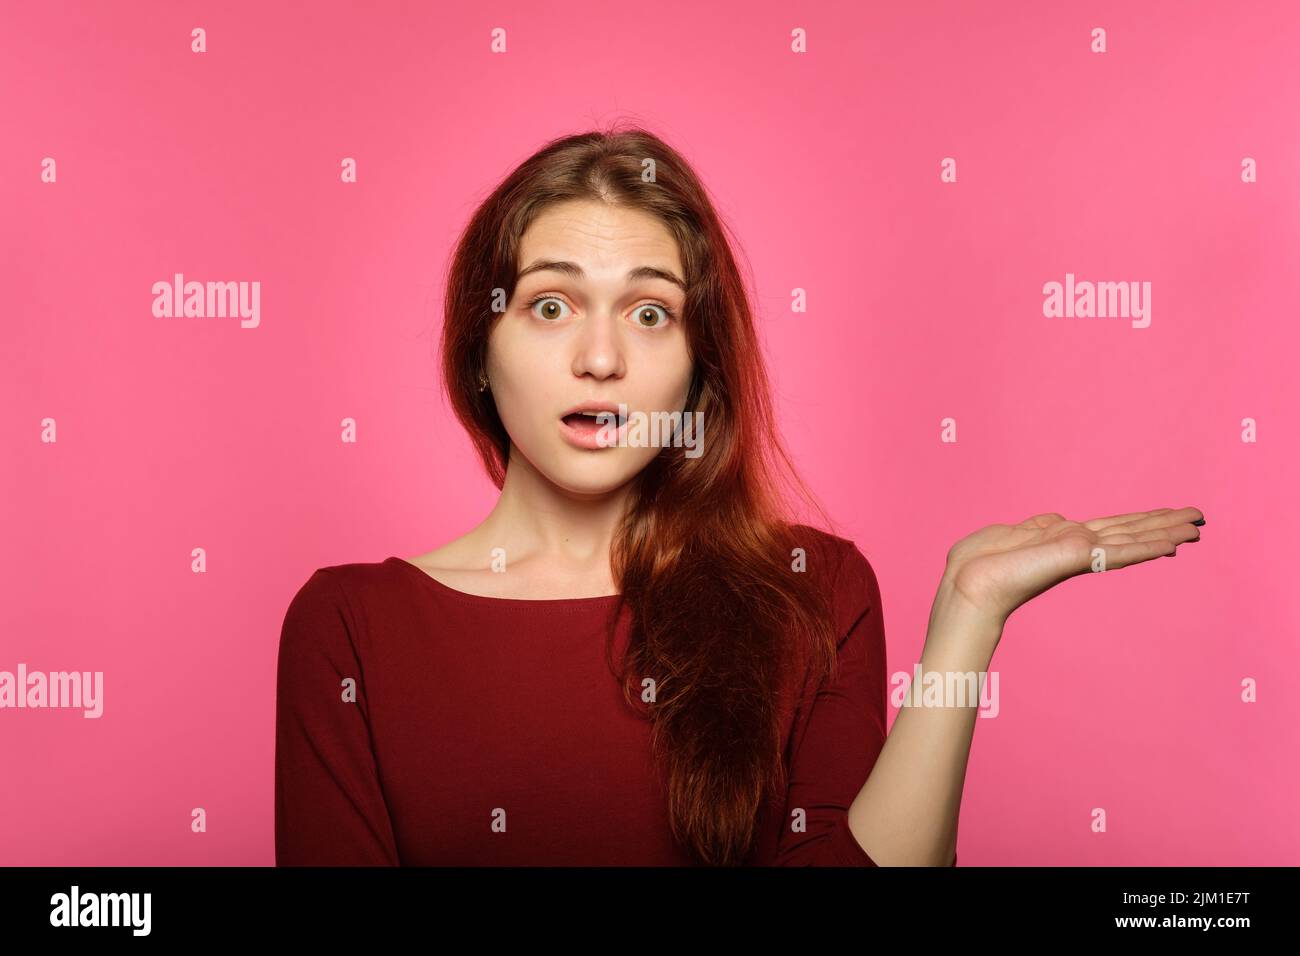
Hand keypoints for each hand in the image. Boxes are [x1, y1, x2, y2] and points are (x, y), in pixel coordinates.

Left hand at [937, 506, 1205, 629]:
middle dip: (1163, 524)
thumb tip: (1056, 518)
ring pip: (1131, 539)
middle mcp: (1075, 546)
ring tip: (1197, 526)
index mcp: (1061, 540)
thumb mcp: (1010, 533)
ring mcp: (1078, 552)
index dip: (1140, 522)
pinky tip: (1172, 544)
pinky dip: (1147, 547)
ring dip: (1166, 532)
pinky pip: (1118, 551)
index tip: (1167, 517)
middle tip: (1199, 518)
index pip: (1110, 528)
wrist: (968, 584)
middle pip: (1129, 531)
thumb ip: (1038, 526)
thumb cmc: (978, 564)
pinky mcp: (1075, 557)